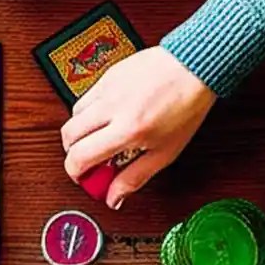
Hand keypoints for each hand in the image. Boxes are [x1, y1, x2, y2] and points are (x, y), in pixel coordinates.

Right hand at [61, 47, 216, 209]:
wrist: (195, 66)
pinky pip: (85, 98)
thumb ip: (134, 177)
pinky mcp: (107, 75)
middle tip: (90, 160)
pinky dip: (89, 113)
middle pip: (69, 137)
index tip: (85, 178)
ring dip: (80, 132)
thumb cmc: (186, 106)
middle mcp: (113, 107)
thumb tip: (113, 198)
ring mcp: (108, 89)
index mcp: (128, 129)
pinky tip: (106, 117)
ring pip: (73, 117)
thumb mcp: (165, 152)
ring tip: (100, 136)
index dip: (76, 173)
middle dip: (73, 153)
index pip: (80, 157)